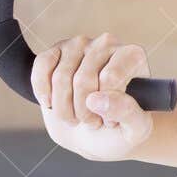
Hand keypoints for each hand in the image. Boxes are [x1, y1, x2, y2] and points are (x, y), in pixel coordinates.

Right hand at [31, 34, 154, 161]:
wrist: (98, 132)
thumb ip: (125, 112)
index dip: (105, 107)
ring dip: (62, 109)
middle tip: (91, 122)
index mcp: (133, 56)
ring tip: (76, 117)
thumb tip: (96, 99)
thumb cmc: (121, 127)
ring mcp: (80, 44)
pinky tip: (52, 104)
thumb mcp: (135, 127)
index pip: (110, 78)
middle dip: (82, 112)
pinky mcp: (56, 51)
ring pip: (60, 78)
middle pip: (83, 80)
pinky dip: (42, 92)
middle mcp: (107, 43)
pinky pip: (41, 66)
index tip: (111, 121)